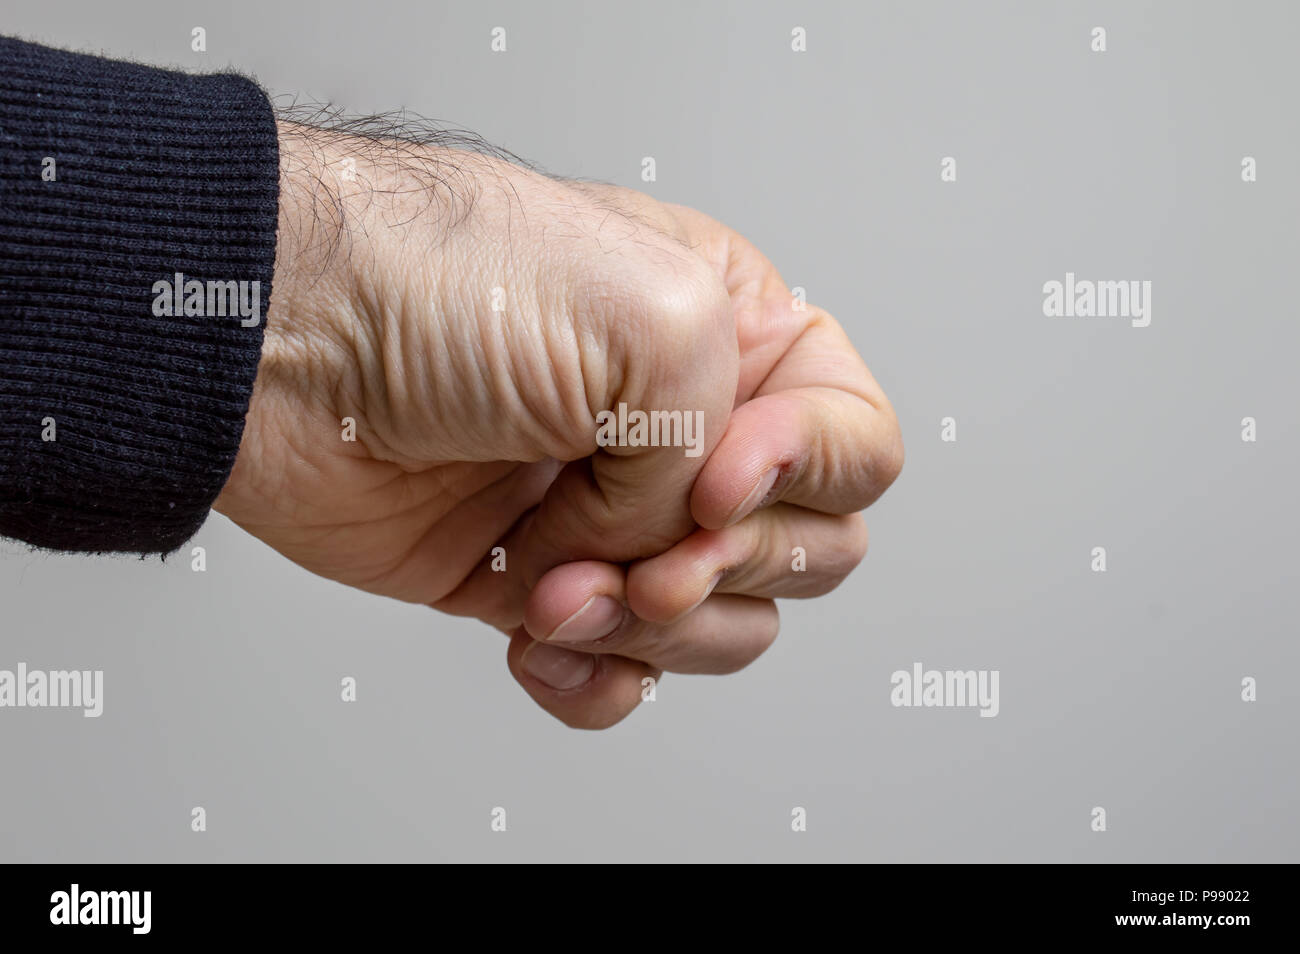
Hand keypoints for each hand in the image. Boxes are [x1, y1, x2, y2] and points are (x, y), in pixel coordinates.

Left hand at [214, 121, 901, 726]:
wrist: (278, 348)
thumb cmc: (436, 283)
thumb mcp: (645, 309)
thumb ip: (717, 433)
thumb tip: (677, 533)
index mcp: (730, 336)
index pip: (853, 439)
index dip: (804, 475)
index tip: (713, 477)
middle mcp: (682, 429)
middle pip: (806, 547)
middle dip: (726, 567)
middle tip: (646, 553)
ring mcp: (612, 511)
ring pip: (721, 622)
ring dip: (649, 626)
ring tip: (554, 584)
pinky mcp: (536, 580)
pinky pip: (623, 668)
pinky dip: (596, 676)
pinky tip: (536, 636)